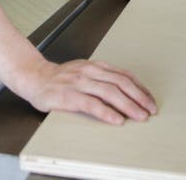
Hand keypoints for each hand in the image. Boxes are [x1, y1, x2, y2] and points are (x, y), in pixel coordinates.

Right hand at [22, 59, 156, 124]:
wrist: (34, 77)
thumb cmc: (61, 78)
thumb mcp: (84, 71)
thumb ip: (102, 78)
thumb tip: (126, 91)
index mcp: (95, 66)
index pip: (124, 75)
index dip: (140, 88)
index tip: (150, 100)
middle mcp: (89, 72)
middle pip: (120, 83)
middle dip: (139, 97)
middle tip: (150, 110)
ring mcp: (79, 83)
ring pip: (109, 92)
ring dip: (128, 105)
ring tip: (139, 116)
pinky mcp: (68, 96)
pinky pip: (91, 104)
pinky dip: (106, 112)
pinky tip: (116, 119)